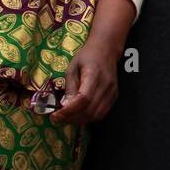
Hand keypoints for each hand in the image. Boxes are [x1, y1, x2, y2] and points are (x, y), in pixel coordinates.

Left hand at [51, 0, 132, 124]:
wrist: (106, 49)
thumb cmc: (87, 56)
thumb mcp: (72, 68)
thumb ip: (70, 88)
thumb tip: (64, 107)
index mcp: (94, 74)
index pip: (83, 99)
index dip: (69, 111)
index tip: (55, 116)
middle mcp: (106, 85)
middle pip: (89, 110)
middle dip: (71, 118)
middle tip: (58, 118)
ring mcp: (112, 91)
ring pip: (96, 115)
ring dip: (79, 120)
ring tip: (67, 117)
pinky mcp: (114, 96)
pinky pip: (101, 113)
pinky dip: (89, 118)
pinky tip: (79, 114)